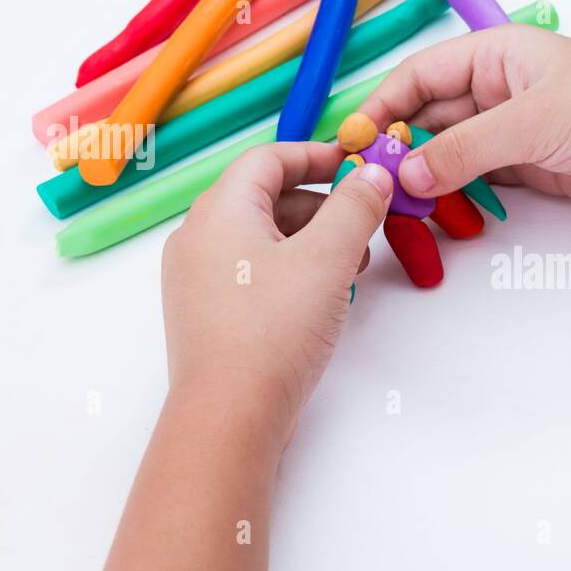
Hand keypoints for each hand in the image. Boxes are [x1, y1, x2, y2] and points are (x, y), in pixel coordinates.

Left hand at [160, 141, 392, 443]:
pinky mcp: (207, 315)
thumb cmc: (273, 330)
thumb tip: (373, 174)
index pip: (267, 159)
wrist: (230, 415)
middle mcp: (198, 238)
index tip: (356, 165)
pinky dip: (291, 270)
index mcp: (219, 210)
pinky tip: (323, 297)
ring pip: (261, 238)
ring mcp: (197, 279)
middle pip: (265, 197)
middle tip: (364, 223)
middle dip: (321, 205)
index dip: (316, 155)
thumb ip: (355, 207)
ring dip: (311, 241)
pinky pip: (252, 272)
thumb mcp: (328, 258)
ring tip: (352, 265)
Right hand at [332, 25, 570, 222]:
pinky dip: (452, 197)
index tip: (352, 141)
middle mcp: (498, 89)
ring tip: (398, 208)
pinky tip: (434, 215)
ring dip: (423, 179)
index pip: (420, 76)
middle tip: (369, 185)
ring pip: (448, 154)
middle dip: (398, 150)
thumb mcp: (531, 122)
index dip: (382, 107)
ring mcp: (512, 130)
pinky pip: (475, 180)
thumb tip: (407, 175)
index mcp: (496, 54)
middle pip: (429, 118)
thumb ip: (465, 149)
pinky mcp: (528, 168)